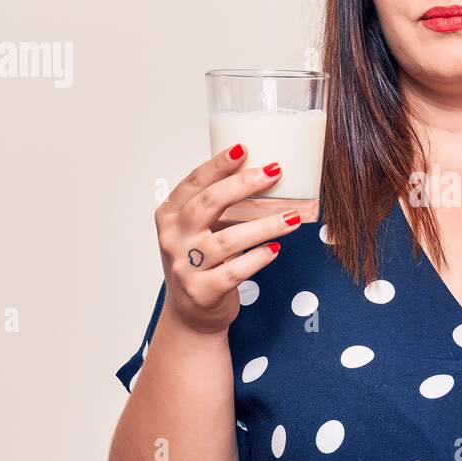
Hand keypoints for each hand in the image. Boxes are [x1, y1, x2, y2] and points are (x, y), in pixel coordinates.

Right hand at [154, 144, 299, 334]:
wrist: (190, 312)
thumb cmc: (200, 262)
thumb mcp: (198, 229)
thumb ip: (218, 206)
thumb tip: (264, 174)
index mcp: (170, 215)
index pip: (193, 183)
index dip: (218, 165)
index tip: (243, 148)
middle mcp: (172, 238)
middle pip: (208, 204)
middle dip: (243, 185)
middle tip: (274, 173)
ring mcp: (185, 266)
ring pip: (228, 240)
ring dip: (264, 226)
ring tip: (291, 218)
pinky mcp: (201, 291)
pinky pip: (234, 271)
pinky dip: (257, 259)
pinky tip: (275, 249)